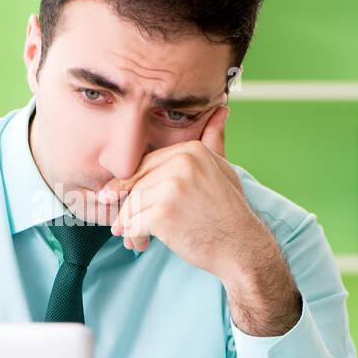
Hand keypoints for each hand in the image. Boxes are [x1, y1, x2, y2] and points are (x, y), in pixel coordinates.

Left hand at [98, 104, 273, 283]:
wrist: (242, 248)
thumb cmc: (229, 211)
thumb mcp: (223, 169)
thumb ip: (214, 141)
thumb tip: (221, 109)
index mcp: (191, 150)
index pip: (145, 164)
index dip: (129, 184)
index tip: (115, 197)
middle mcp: (182, 164)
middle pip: (135, 184)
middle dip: (126, 207)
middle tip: (121, 226)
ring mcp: (172, 189)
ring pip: (132, 204)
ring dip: (128, 225)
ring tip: (134, 238)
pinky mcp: (164, 214)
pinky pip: (133, 223)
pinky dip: (134, 236)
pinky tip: (141, 244)